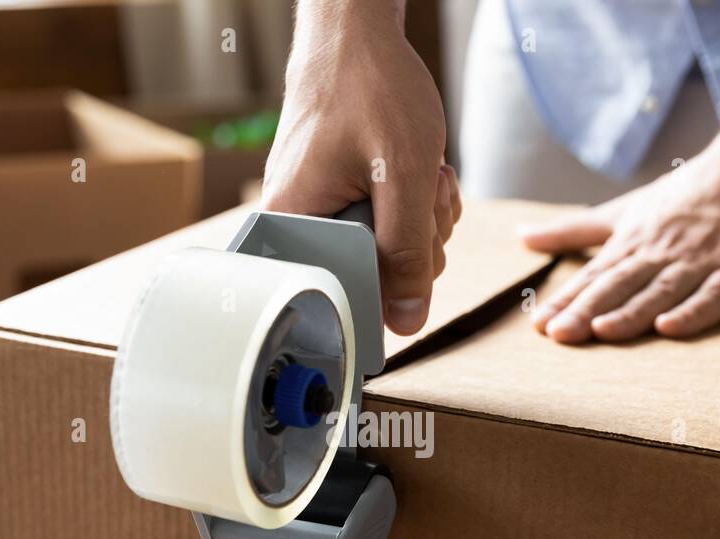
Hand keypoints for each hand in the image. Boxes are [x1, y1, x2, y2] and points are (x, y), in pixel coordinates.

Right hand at [262, 1, 460, 334]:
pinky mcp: (342, 197)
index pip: (345, 295)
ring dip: (424, 219)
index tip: (418, 246)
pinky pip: (388, 224)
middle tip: (426, 194)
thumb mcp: (404, 176)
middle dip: (419, 242)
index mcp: (293, 225)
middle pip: (373, 275)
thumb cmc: (371, 88)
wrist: (358, 33)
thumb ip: (407, 254)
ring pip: (389, 250)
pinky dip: (416, 203)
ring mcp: (323, 210)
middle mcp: (299, 224)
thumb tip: (405, 324)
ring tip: (426, 173)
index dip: (394, 285)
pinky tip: (421, 171)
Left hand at [518, 137, 719, 343]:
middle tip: (560, 335)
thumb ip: (575, 229)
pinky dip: (693, 312)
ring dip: (633, 311)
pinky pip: (714, 295)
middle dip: (589, 310)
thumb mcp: (626, 208)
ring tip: (603, 331)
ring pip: (661, 290)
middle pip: (621, 285)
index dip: (567, 300)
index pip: (595, 275)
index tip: (539, 326)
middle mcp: (663, 252)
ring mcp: (701, 261)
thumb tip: (522, 237)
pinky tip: (671, 329)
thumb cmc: (691, 191)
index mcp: (635, 240)